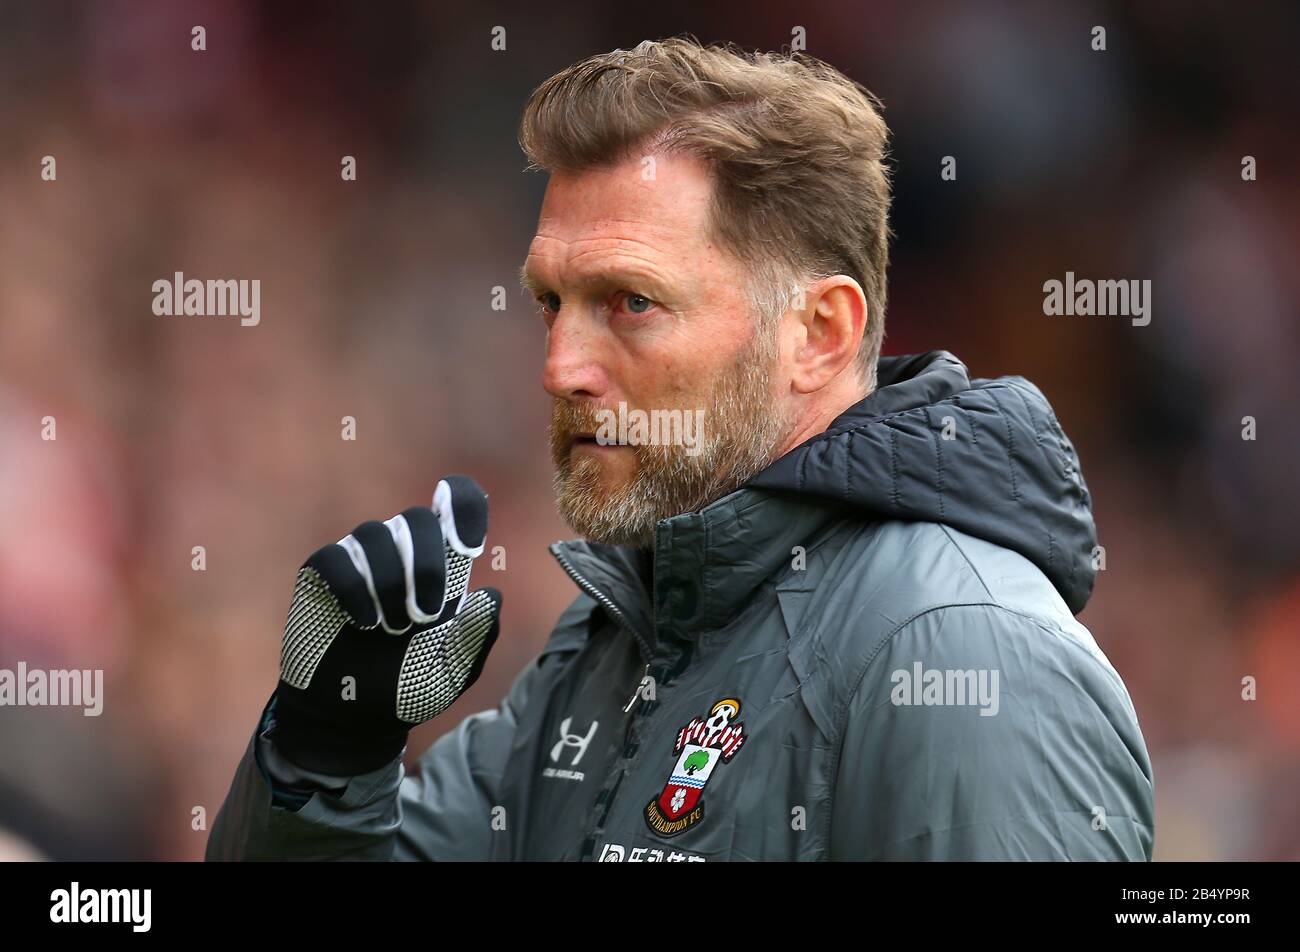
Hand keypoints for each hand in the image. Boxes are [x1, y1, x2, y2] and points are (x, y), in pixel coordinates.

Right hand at [270, 475, 500, 773]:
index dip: (463, 503)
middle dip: (427, 566)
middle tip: (426, 617)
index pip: (458, 508)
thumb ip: (474, 636)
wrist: (351, 718)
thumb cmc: (406, 688)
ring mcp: (360, 560)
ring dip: (391, 584)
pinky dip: (354, 589)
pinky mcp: (322, 574)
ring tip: (393, 629)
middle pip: (419, 518)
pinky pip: (336, 556)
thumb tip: (491, 595)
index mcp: (443, 568)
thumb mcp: (451, 671)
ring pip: (377, 534)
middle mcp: (402, 553)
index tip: (465, 536)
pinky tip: (363, 623)